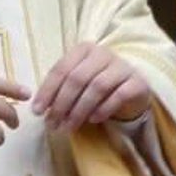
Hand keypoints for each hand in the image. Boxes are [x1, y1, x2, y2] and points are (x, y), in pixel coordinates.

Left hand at [31, 43, 151, 133]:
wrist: (131, 88)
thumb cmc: (97, 84)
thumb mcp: (77, 82)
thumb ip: (59, 89)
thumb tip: (39, 108)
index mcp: (83, 49)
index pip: (61, 69)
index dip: (47, 91)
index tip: (37, 111)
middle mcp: (103, 53)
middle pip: (77, 78)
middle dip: (62, 104)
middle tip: (53, 123)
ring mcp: (122, 66)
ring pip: (96, 87)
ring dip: (79, 110)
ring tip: (69, 126)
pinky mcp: (137, 82)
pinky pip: (118, 96)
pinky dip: (103, 109)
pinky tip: (93, 120)